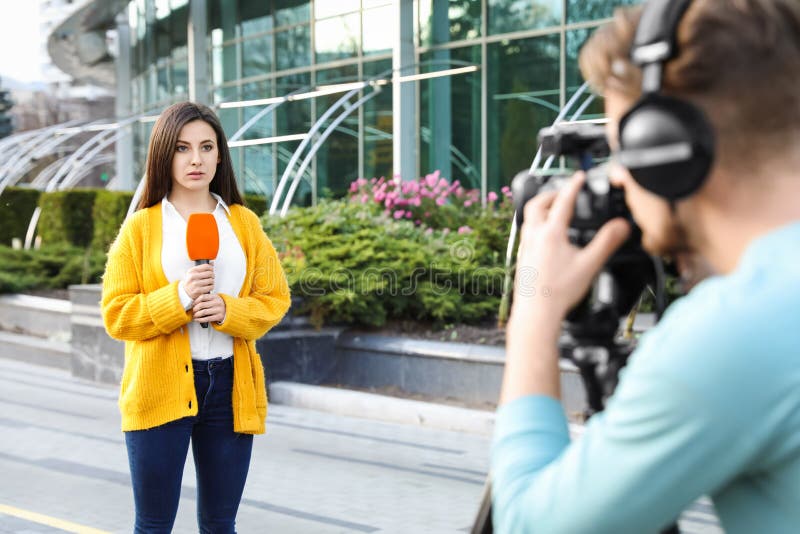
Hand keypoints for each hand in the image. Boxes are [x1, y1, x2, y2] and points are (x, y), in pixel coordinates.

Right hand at [183, 263, 214, 299]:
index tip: (211, 270)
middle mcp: (193, 276)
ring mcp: (195, 283)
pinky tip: (209, 286)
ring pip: (211, 280)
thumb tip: (212, 263)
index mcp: (192, 270)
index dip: (211, 268)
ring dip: (212, 281)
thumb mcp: (194, 273)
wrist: (186, 292)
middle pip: (210, 273)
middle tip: (211, 277)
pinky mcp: (198, 290)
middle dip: (213, 275)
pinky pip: (210, 287)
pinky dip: (211, 287)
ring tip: (210, 282)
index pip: (206, 266)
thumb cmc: (192, 281)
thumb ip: (203, 267)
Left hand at [192, 293, 225, 324]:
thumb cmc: (218, 305)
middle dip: (195, 309)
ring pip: (203, 312)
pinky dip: (200, 320)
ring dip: (196, 315)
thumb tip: (193, 302)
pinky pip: (207, 318)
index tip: (193, 304)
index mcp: (215, 297)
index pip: (202, 297)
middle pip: (201, 305)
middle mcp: (217, 302)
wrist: (228, 311)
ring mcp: (218, 310)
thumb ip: (206, 299)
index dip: (195, 301)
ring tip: (194, 315)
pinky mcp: (219, 316)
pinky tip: (197, 320)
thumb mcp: (214, 299)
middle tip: (193, 311)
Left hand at [513, 173, 630, 318]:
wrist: (536, 313)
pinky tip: (545, 237)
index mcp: (550, 233)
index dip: (573, 186)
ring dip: (541, 208)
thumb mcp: (589, 265)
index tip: (579, 177)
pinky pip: (526, 232)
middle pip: (537, 204)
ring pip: (528, 218)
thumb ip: (607, 242)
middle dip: (551, 194)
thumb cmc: (559, 292)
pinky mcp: (521, 258)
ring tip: (553, 210)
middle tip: (563, 192)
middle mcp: (534, 236)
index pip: (563, 201)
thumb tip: (622, 226)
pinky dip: (536, 225)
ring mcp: (525, 247)